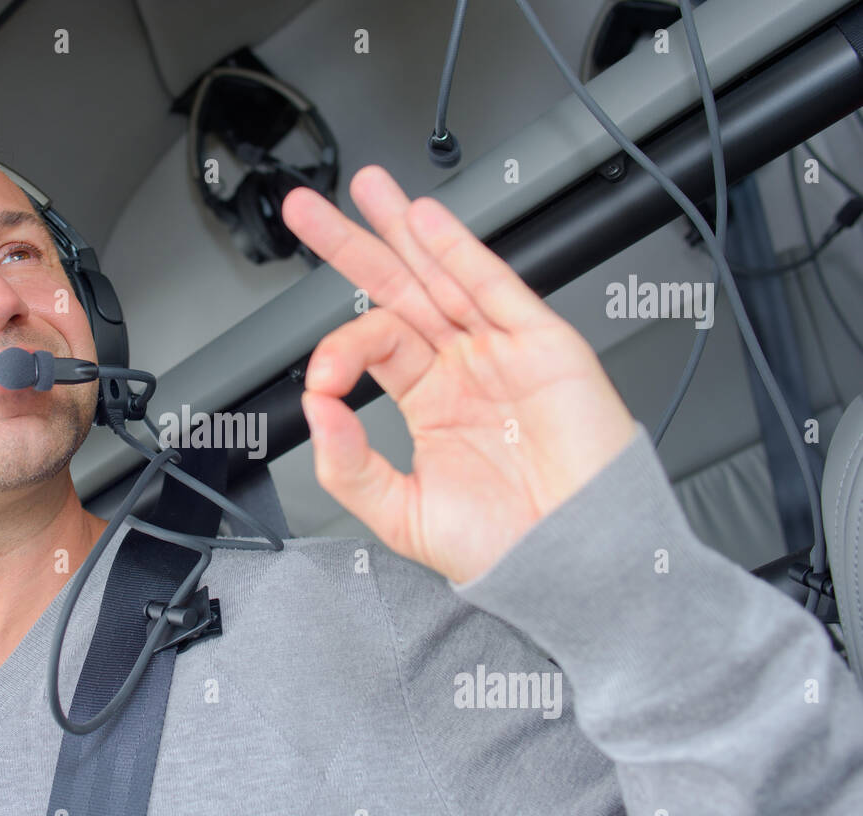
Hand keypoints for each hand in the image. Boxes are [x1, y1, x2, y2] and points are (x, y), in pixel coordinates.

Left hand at [280, 165, 637, 584]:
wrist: (574, 562)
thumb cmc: (502, 547)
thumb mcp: (401, 514)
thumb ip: (349, 465)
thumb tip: (317, 409)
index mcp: (431, 402)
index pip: (374, 346)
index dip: (340, 349)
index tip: (323, 378)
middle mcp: (463, 369)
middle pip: (400, 291)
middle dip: (354, 246)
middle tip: (307, 210)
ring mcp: (501, 352)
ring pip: (443, 275)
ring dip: (403, 229)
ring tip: (367, 189)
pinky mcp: (542, 346)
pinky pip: (495, 287)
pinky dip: (461, 251)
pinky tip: (424, 220)